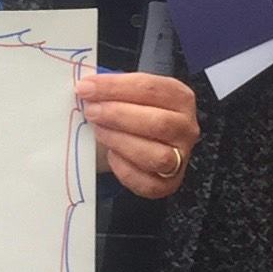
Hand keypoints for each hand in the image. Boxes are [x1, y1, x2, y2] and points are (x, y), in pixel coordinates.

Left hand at [80, 71, 199, 202]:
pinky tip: (111, 155)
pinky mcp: (168, 184)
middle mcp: (185, 128)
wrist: (138, 143)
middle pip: (158, 122)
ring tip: (99, 132)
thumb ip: (113, 90)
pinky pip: (146, 181)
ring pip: (155, 155)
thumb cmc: (134, 114)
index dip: (115, 87)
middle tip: (91, 111)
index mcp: (180, 98)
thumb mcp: (129, 95)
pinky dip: (124, 168)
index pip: (150, 88)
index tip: (87, 87)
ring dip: (120, 142)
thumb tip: (87, 87)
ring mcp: (180, 157)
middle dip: (118, 115)